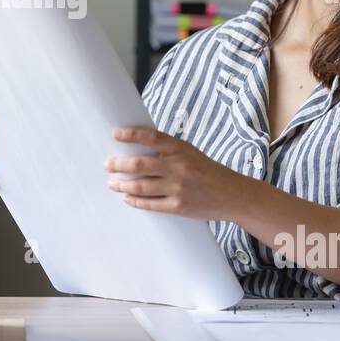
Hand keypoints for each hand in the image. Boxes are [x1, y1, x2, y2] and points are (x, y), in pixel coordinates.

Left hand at [105, 126, 251, 220]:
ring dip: (122, 185)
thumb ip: (167, 150)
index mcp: (181, 149)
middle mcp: (178, 167)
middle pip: (140, 164)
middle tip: (107, 165)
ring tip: (112, 183)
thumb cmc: (207, 171)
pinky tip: (127, 198)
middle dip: (119, 165)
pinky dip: (135, 201)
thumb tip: (136, 149)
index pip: (151, 137)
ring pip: (140, 186)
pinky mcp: (178, 206)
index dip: (131, 135)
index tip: (115, 134)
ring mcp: (178, 188)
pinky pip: (150, 204)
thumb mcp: (190, 153)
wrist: (232, 195)